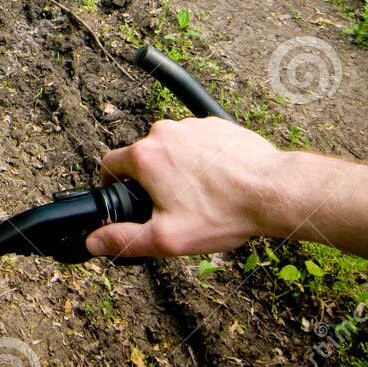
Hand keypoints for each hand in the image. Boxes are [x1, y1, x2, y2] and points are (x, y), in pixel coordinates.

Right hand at [86, 117, 288, 257]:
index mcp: (145, 156)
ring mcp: (192, 126)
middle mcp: (164, 133)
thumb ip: (125, 240)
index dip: (113, 185)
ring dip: (178, 169)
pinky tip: (219, 182)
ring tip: (202, 196)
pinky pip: (197, 143)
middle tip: (173, 207)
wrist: (274, 190)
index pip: (110, 164)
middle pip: (144, 157)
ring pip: (172, 149)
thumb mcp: (167, 238)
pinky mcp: (216, 125)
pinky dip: (202, 160)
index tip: (126, 200)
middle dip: (151, 181)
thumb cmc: (223, 213)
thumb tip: (93, 241)